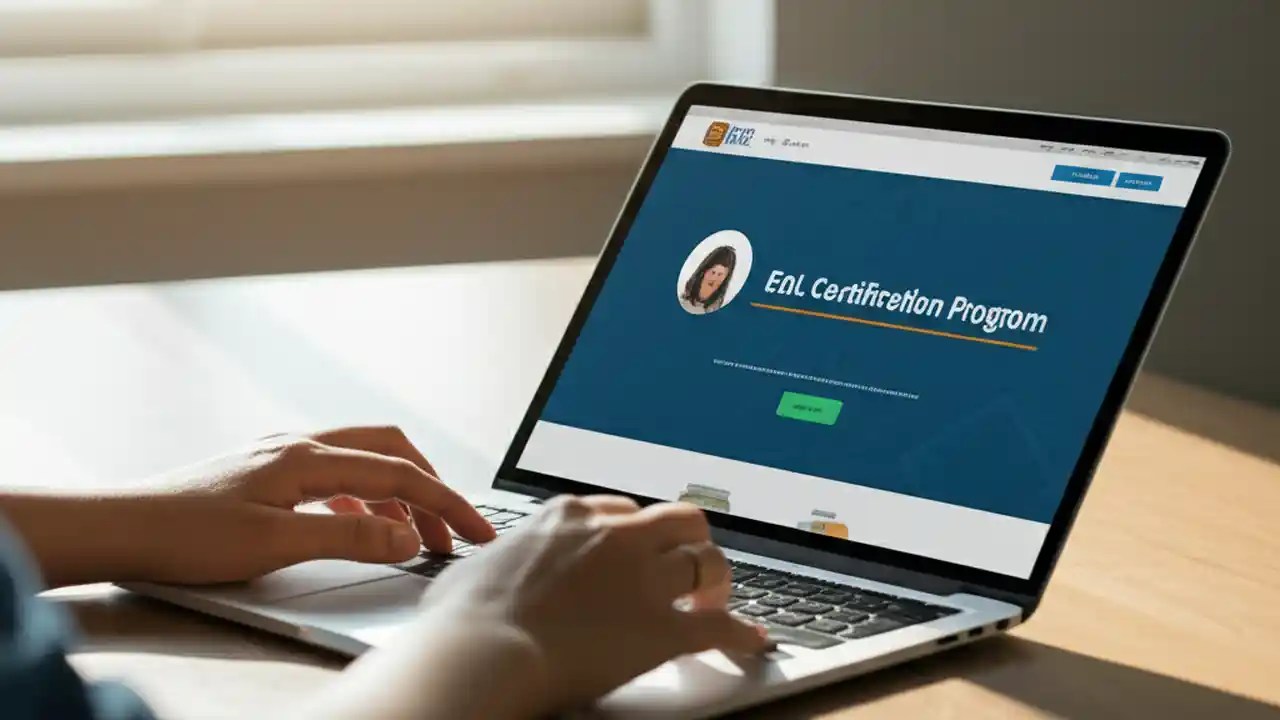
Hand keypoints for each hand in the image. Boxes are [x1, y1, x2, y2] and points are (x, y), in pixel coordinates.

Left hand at [1, 426, 493, 585]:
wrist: (122, 527)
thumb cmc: (186, 535)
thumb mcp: (275, 543)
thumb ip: (348, 538)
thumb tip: (407, 535)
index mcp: (307, 458)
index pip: (399, 474)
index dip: (446, 503)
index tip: (477, 532)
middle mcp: (298, 445)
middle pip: (390, 449)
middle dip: (431, 485)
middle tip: (454, 526)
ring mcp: (281, 455)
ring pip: (362, 461)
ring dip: (397, 494)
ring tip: (414, 534)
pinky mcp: (266, 472)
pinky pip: (335, 475)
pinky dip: (363, 498)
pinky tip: (360, 526)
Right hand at [322, 496, 769, 718]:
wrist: (481, 652)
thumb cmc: (462, 619)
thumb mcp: (474, 568)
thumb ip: (500, 561)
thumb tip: (487, 570)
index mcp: (568, 516)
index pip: (620, 509)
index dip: (632, 534)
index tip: (633, 550)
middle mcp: (614, 537)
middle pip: (678, 519)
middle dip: (687, 541)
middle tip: (685, 566)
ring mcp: (642, 579)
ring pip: (706, 561)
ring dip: (715, 581)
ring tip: (713, 599)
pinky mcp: (661, 627)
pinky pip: (720, 625)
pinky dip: (741, 634)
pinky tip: (753, 642)